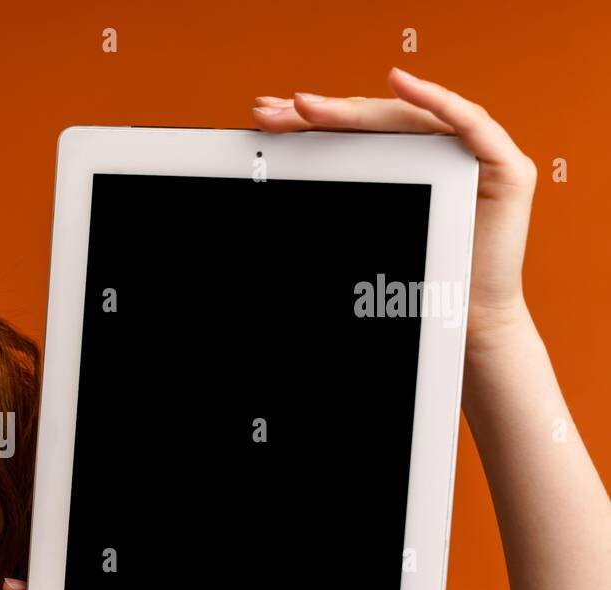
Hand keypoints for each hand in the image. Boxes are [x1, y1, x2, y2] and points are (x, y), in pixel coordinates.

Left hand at [251, 67, 538, 354]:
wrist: (462, 326)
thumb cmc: (414, 288)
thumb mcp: (364, 232)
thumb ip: (341, 197)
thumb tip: (279, 178)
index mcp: (408, 164)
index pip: (354, 134)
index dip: (313, 124)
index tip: (265, 120)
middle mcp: (441, 152)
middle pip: (376, 123)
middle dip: (320, 117)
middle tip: (273, 113)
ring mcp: (474, 154)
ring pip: (410, 118)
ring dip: (355, 109)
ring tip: (309, 106)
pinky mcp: (506, 166)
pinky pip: (468, 123)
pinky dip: (434, 99)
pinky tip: (399, 82)